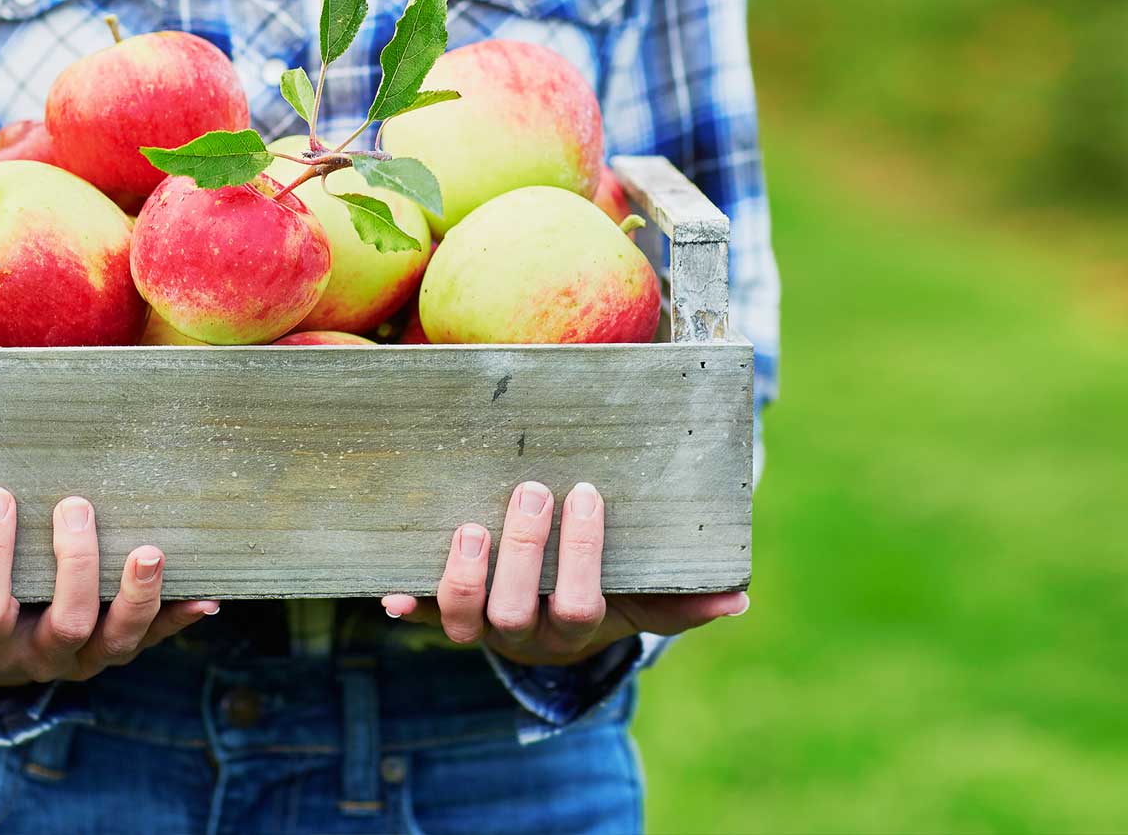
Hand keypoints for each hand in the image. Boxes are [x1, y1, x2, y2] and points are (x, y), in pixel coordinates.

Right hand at [0, 487, 218, 686]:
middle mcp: (41, 657)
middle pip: (62, 624)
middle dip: (72, 568)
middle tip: (76, 507)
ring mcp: (90, 653)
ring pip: (119, 637)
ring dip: (139, 597)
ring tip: (151, 550)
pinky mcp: (129, 643)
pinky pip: (161, 635)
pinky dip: (184, 615)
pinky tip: (210, 594)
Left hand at [381, 482, 748, 665]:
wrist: (552, 622)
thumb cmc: (608, 593)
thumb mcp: (646, 598)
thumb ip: (687, 600)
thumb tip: (738, 597)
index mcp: (576, 628)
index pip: (581, 603)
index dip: (580, 555)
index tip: (586, 493)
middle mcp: (524, 634)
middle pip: (517, 611)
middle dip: (523, 553)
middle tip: (531, 492)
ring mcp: (480, 625)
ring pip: (462, 619)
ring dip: (461, 577)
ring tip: (468, 527)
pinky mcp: (443, 611)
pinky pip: (419, 613)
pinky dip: (404, 603)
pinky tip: (389, 591)